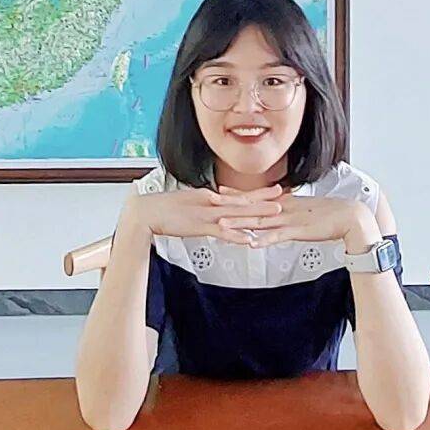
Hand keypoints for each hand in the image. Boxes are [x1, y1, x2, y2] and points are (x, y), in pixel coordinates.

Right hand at [131, 184, 282, 244]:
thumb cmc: (163, 208)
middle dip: (264, 199)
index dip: (257, 193)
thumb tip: (212, 206)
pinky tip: (248, 239)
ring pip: (237, 215)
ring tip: (275, 215)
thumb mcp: (187, 203)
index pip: (237, 194)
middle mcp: (211, 202)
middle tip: (283, 196)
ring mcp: (207, 214)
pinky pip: (222, 232)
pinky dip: (236, 235)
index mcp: (208, 196)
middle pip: (243, 201)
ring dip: (257, 215)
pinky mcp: (200, 226)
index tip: (272, 190)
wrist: (146, 212)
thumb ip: (202, 205)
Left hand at [216, 185, 369, 247]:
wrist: (350, 217)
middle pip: (252, 206)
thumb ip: (289, 208)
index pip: (255, 197)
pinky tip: (252, 243)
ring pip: (259, 221)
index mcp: (284, 202)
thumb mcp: (303, 208)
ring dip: (240, 223)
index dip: (236, 195)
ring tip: (222, 224)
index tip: (219, 191)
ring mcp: (289, 219)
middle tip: (210, 202)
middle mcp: (283, 208)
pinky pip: (278, 236)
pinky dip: (265, 239)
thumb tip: (277, 207)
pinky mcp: (298, 231)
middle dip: (229, 205)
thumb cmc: (328, 214)